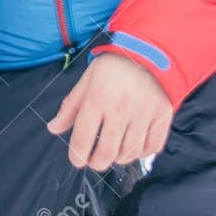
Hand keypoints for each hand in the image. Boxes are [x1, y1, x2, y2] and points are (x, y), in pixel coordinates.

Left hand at [48, 53, 172, 170]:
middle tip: (94, 161)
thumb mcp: (86, 81)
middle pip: (107, 152)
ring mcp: (143, 114)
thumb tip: (53, 128)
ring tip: (113, 152)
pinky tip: (133, 148)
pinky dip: (141, 154)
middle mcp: (120, 109)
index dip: (77, 155)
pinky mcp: (162, 116)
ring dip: (118, 158)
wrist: (148, 52)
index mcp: (97, 99)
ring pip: (129, 153)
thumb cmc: (112, 67)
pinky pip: (152, 147)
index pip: (83, 138)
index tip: (76, 160)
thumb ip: (70, 107)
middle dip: (97, 163)